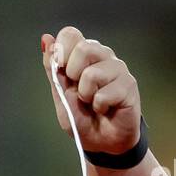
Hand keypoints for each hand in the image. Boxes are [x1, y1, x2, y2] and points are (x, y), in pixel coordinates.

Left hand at [40, 27, 141, 154]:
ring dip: (86, 95)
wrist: (101, 141)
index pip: (71, 34)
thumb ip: (53, 69)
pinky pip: (104, 94)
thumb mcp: (60, 95)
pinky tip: (105, 109)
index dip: (61, 51)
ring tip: (92, 103)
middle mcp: (102, 56)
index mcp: (83, 55)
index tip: (60, 69)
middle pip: (84, 47)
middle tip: (79, 91)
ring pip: (93, 73)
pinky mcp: (129, 85)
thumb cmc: (81, 117)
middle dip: (73, 75)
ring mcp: (118, 69)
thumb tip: (46, 39)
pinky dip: (99, 106)